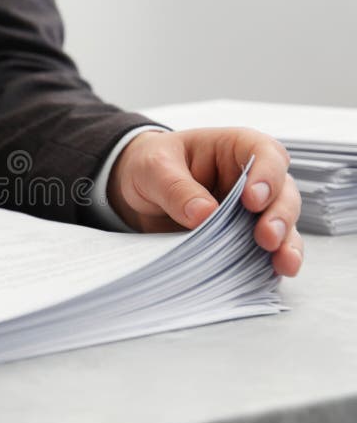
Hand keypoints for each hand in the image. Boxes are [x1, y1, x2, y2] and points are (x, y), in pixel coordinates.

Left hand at [107, 128, 302, 276]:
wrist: (136, 190)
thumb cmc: (151, 166)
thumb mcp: (154, 169)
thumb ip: (177, 189)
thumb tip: (204, 215)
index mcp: (234, 147)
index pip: (265, 153)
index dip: (266, 175)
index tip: (252, 200)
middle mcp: (251, 176)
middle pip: (282, 191)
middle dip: (279, 215)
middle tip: (267, 237)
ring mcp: (251, 208)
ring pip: (283, 222)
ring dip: (286, 242)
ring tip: (283, 264)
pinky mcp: (244, 235)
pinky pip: (268, 248)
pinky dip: (274, 261)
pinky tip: (277, 274)